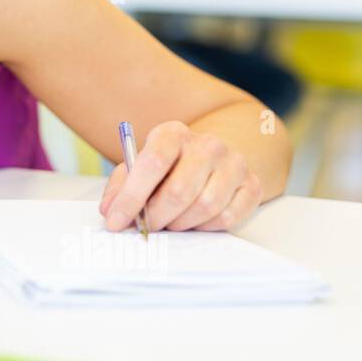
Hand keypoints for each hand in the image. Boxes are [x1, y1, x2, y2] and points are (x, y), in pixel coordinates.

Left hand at [98, 121, 263, 231]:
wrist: (213, 158)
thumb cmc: (169, 167)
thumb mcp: (139, 167)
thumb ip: (121, 186)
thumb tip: (110, 211)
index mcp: (172, 133)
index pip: (151, 163)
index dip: (131, 197)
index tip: (115, 221)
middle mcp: (207, 144)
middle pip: (179, 190)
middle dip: (157, 216)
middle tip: (148, 226)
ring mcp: (234, 163)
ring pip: (205, 207)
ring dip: (181, 223)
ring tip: (171, 221)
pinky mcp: (252, 185)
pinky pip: (226, 218)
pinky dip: (205, 227)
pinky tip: (195, 221)